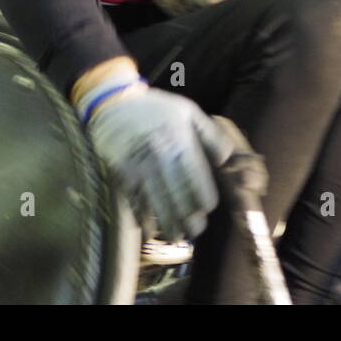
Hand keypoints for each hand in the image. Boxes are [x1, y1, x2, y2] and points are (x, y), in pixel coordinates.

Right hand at [81, 84, 229, 240]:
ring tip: (177, 237)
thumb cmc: (155, 108)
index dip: (204, 199)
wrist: (113, 102)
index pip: (197, 180)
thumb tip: (227, 160)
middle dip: (189, 219)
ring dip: (168, 225)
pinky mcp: (121, 173)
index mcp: (180, 141)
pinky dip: (143, 220)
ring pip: (157, 204)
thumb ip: (211, 135)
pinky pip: (134, 202)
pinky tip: (151, 231)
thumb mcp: (188, 111)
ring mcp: (139, 166)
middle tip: (195, 230)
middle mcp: (161, 156)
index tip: (207, 209)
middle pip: (179, 197)